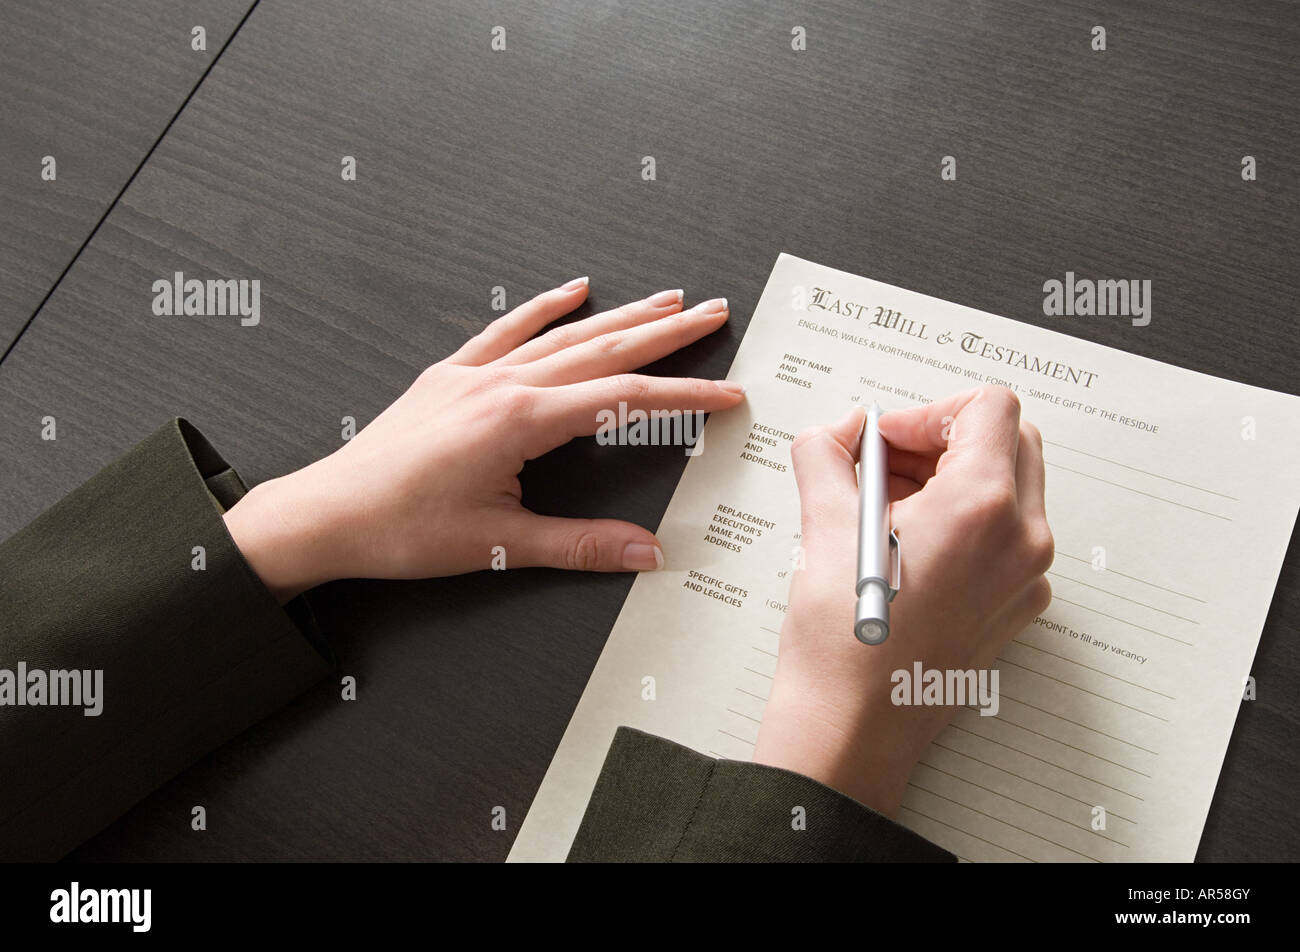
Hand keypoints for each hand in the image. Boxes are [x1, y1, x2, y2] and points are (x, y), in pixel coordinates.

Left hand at [223, 278, 743, 600]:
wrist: (328, 514)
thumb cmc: (403, 531)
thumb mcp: (500, 544)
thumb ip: (580, 545)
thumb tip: (647, 551)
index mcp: (520, 421)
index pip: (623, 399)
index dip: (683, 396)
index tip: (727, 392)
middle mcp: (501, 384)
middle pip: (602, 348)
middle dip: (665, 331)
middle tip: (714, 311)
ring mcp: (474, 373)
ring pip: (563, 334)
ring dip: (620, 314)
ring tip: (666, 298)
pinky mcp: (450, 375)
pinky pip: (507, 329)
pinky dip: (543, 308)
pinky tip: (572, 290)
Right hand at [753, 386, 1053, 816]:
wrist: (852, 728)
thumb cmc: (844, 643)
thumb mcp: (822, 523)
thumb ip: (826, 453)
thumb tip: (839, 433)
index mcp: (983, 506)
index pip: (989, 408)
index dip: (929, 412)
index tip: (889, 439)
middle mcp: (1021, 539)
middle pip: (1010, 442)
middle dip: (945, 441)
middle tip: (888, 464)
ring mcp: (1026, 578)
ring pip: (1010, 490)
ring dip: (953, 480)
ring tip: (887, 508)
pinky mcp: (1016, 608)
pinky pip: (1005, 539)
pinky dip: (964, 524)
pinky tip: (907, 548)